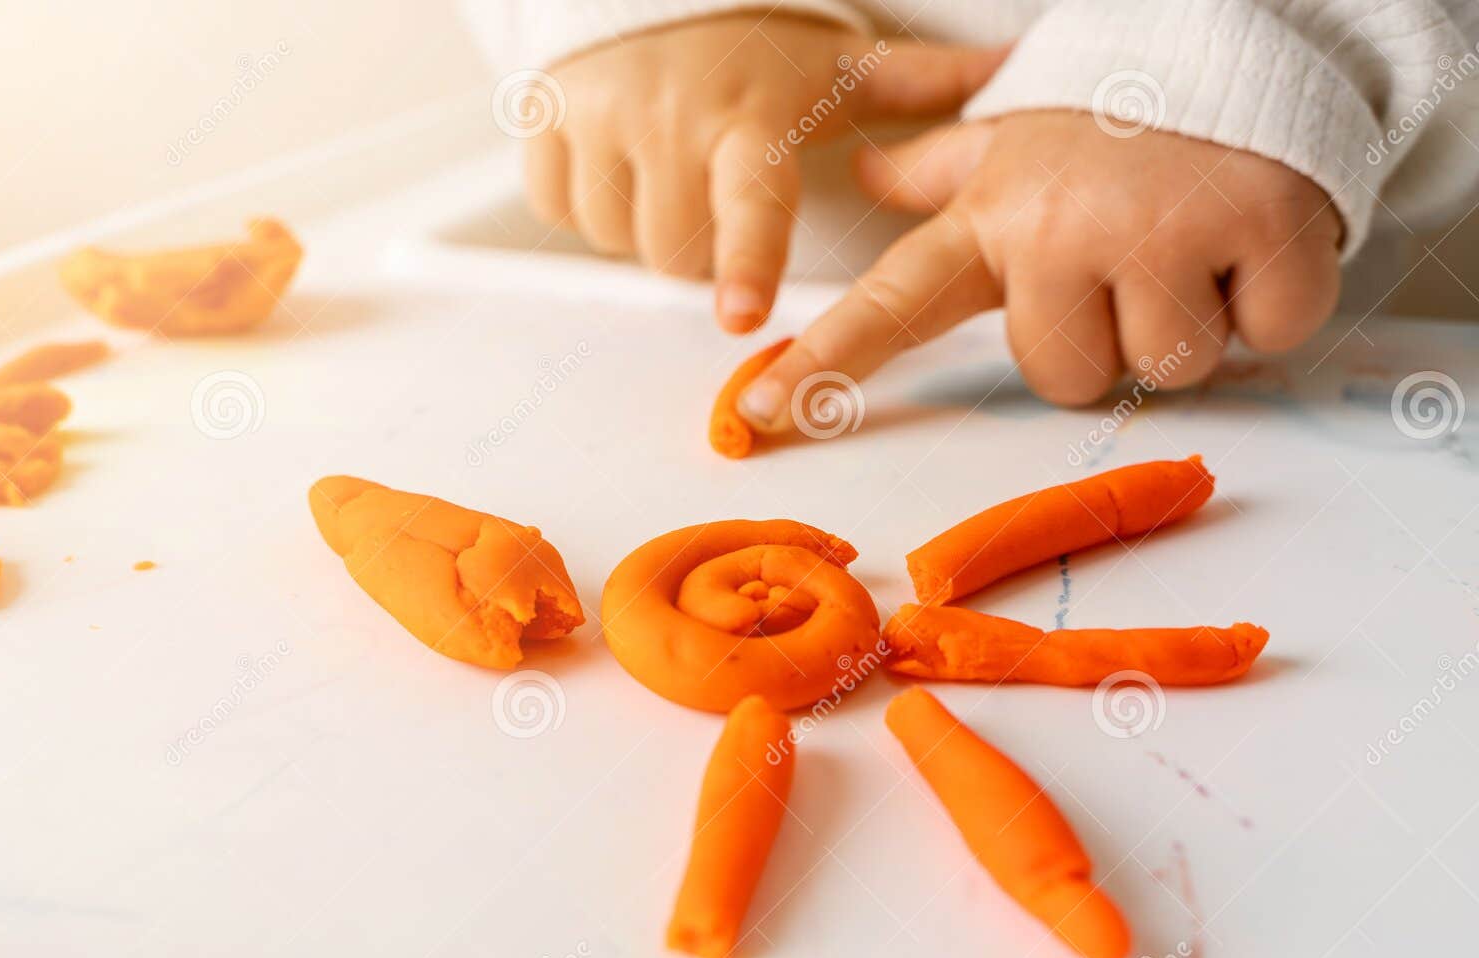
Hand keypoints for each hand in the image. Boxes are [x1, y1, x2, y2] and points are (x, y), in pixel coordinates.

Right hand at [527, 15, 1006, 332]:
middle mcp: (669, 117)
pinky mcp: (546, 123)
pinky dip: (588, 205)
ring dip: (642, 229)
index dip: (744, 263)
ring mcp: (599, 119)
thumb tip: (1016, 74)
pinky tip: (620, 164)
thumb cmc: (752, 40)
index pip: (749, 203)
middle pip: (674, 252)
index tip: (741, 314)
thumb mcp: (839, 64)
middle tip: (713, 205)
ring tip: (668, 177)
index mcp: (749, 117)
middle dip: (696, 254)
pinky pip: (561, 209)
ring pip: (614, 238)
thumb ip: (922, 86)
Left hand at [737, 110, 1342, 425]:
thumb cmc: (1116, 126)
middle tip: (1136, 257)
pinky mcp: (1256, 228)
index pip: (895, 301)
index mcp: (993, 218)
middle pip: (1067, 378)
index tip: (758, 411)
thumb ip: (941, 172)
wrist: (1246, 54)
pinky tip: (1256, 233)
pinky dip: (1276, 298)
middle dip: (1110, 335)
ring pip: (1165, 367)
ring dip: (1192, 318)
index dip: (829, 360)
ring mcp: (1156, 229)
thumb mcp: (1019, 144)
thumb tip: (863, 170)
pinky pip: (1264, 333)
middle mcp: (1058, 227)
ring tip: (1193, 239)